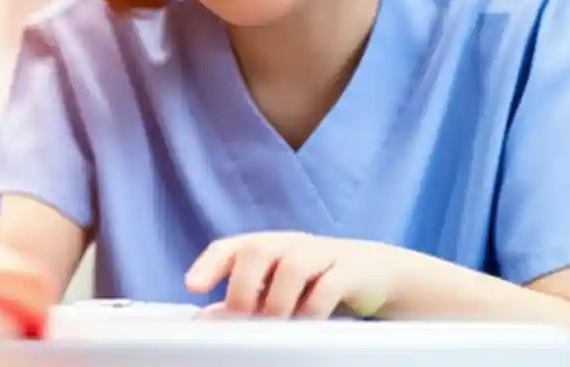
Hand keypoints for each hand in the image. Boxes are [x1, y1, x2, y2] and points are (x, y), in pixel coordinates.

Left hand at [185, 232, 401, 318]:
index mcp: (267, 246)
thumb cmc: (317, 281)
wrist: (377, 273)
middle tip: (241, 316)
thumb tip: (207, 320)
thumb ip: (245, 300)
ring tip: (276, 324)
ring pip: (293, 266)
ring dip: (278, 300)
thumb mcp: (278, 289)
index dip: (209, 264)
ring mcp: (323, 254)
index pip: (230, 247)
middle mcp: (290, 244)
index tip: (193, 287)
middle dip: (242, 285)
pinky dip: (313, 308)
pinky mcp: (352, 270)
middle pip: (258, 249)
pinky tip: (307, 324)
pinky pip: (330, 285)